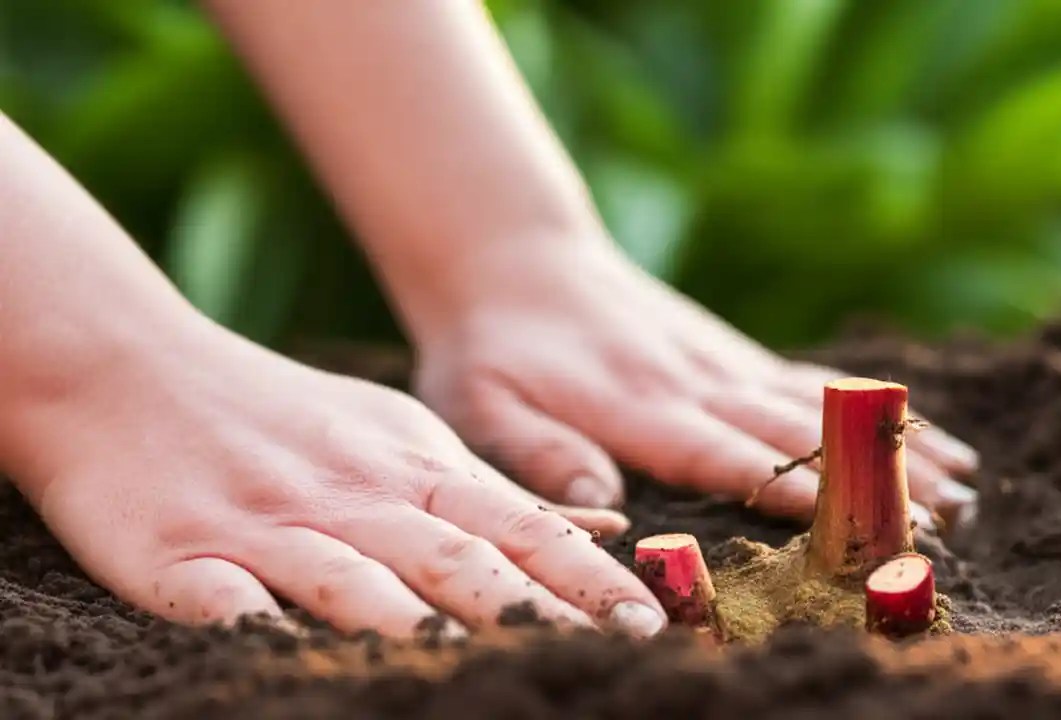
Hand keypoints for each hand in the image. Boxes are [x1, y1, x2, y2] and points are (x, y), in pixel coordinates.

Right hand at [8, 322, 664, 637]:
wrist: (135, 371)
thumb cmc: (289, 418)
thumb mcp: (406, 438)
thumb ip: (499, 491)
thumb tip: (606, 530)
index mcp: (414, 471)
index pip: (519, 527)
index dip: (587, 576)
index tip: (651, 620)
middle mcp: (355, 499)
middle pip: (458, 560)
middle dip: (537, 610)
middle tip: (612, 653)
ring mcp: (270, 526)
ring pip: (356, 582)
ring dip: (419, 626)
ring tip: (482, 669)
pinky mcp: (182, 555)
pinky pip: (227, 600)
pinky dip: (263, 627)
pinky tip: (294, 656)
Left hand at [409, 239, 978, 523]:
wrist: (513, 263)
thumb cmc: (491, 352)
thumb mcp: (482, 407)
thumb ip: (541, 455)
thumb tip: (604, 505)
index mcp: (640, 409)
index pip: (730, 455)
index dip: (793, 490)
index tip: (857, 523)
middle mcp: (698, 383)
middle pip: (801, 436)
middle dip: (875, 482)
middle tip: (945, 528)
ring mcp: (724, 364)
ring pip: (824, 408)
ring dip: (896, 447)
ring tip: (967, 490)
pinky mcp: (734, 353)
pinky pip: (815, 384)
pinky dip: (877, 408)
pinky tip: (930, 431)